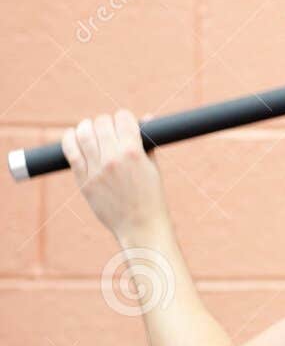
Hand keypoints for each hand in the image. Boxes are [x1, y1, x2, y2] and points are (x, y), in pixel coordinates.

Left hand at [62, 111, 165, 241]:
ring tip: (90, 132)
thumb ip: (147, 144)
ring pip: (83, 133)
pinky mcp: (84, 180)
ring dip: (87, 128)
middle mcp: (113, 158)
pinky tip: (73, 137)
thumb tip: (146, 118)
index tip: (124, 124)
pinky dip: (69, 139)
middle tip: (107, 132)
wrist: (141, 227)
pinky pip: (70, 151)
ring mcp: (97, 169)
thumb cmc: (151, 199)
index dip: (124, 118)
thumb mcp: (153, 169)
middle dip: (105, 124)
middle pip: (101, 122)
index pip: (123, 117)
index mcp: (134, 152)